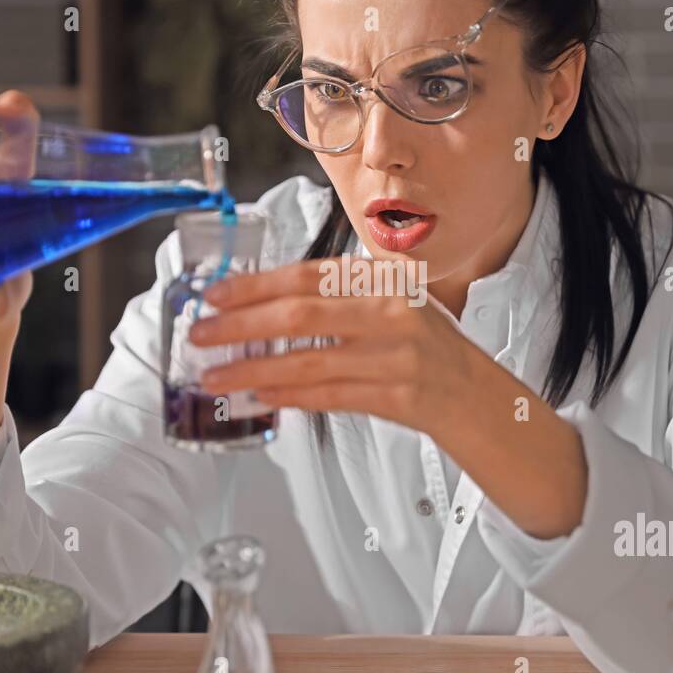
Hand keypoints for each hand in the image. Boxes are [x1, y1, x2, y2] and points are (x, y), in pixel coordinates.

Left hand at [188, 259, 484, 438]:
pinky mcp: (396, 397)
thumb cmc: (422, 343)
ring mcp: (394, 357)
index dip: (254, 286)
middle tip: (201, 334)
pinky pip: (329, 396)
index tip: (214, 295)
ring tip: (215, 376)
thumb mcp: (388, 301)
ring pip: (307, 363)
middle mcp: (389, 314)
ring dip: (253, 370)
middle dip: (241, 326)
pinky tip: (260, 397)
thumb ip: (336, 296)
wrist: (471, 390)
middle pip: (300, 316)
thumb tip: (261, 303)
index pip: (307, 276)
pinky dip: (289, 397)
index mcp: (381, 282)